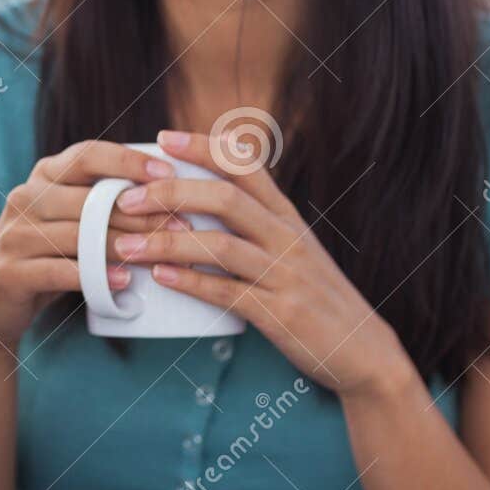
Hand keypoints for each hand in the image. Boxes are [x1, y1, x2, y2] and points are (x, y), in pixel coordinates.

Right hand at [0, 140, 190, 353]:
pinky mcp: (10, 270)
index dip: (127, 160)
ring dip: (123, 244)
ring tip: (159, 254)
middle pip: (89, 197)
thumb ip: (100, 202)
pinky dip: (95, 276)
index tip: (166, 172)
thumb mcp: (67, 222)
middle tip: (180, 223)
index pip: (86, 155)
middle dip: (139, 210)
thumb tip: (168, 190)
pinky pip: (60, 270)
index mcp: (42, 177)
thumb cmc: (45, 258)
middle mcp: (25, 197)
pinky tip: (123, 280)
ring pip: (78, 234)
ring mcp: (15, 234)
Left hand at [110, 129, 411, 396]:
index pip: (245, 166)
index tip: (163, 138)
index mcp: (287, 217)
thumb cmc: (315, 296)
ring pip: (221, 245)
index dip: (203, 147)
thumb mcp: (293, 248)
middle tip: (127, 199)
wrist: (364, 351)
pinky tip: (160, 277)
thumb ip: (256, 222)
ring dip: (167, 243)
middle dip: (171, 193)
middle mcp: (287, 238)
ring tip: (126, 245)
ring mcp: (285, 274)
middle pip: (225, 198)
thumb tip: (202, 195)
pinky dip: (191, 283)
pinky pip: (229, 292)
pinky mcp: (280, 312)